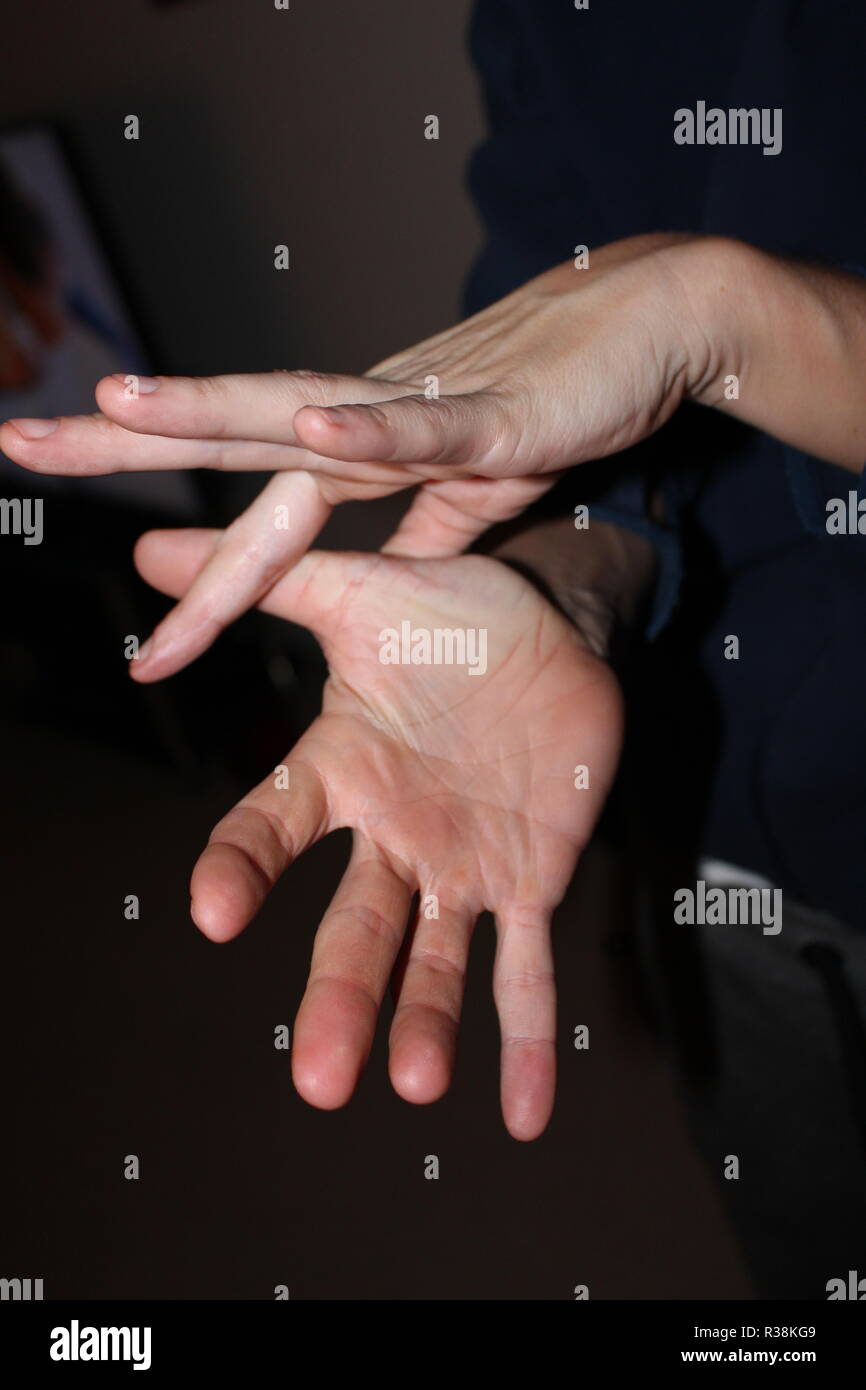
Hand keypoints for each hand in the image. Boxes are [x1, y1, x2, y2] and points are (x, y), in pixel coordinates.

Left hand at [1, 232, 709, 678]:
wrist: (650, 328)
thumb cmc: (554, 404)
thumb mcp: (469, 492)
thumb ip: (416, 528)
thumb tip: (380, 570)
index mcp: (356, 448)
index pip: (252, 510)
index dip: (193, 574)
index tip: (137, 637)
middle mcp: (364, 421)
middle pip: (230, 435)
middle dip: (124, 441)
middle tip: (21, 438)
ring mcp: (420, 409)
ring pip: (301, 412)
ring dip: (211, 411)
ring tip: (119, 403)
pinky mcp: (493, 415)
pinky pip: (426, 426)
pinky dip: (372, 430)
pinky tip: (313, 428)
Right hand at [134, 534, 622, 1138]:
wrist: (553, 629)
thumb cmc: (450, 615)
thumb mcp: (362, 593)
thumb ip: (269, 583)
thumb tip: (150, 545)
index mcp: (345, 767)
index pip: (276, 824)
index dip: (244, 867)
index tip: (213, 914)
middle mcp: (396, 833)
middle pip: (357, 926)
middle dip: (338, 998)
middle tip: (316, 1078)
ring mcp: (464, 866)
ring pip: (438, 960)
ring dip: (425, 1027)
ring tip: (413, 1087)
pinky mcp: (534, 880)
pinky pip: (528, 970)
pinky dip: (528, 1042)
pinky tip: (525, 1116)